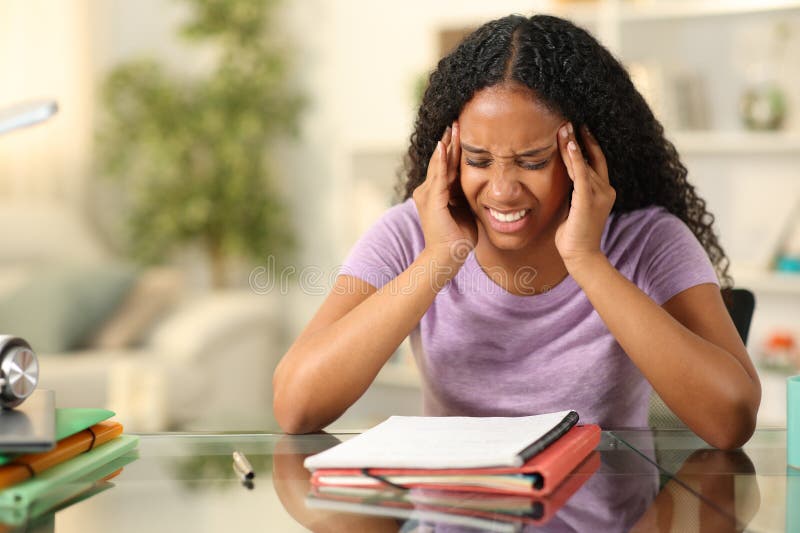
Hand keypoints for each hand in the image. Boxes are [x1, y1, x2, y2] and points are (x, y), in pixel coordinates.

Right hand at [412, 121, 477, 264]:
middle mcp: (428, 191)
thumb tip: (484, 186)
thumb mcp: (465, 211)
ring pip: (439, 164)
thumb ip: (467, 197)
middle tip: (457, 120)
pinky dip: (441, 160)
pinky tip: (444, 145)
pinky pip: (439, 176)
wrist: (447, 258)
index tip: (462, 130)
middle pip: (441, 160)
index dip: (454, 148)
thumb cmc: (458, 239)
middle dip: (449, 140)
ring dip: (446, 145)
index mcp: (437, 193)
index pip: (446, 165)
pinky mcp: (432, 201)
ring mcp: (428, 195)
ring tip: (452, 127)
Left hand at [554, 123, 615, 268]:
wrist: (580, 255)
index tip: (578, 129)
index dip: (588, 145)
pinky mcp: (588, 199)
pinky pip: (581, 173)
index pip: (597, 162)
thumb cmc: (574, 235)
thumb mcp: (575, 208)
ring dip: (572, 145)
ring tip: (563, 128)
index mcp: (604, 191)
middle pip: (592, 158)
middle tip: (569, 121)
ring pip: (584, 163)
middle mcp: (606, 190)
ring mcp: (600, 194)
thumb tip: (566, 179)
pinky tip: (569, 144)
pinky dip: (576, 157)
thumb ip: (575, 192)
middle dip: (580, 139)